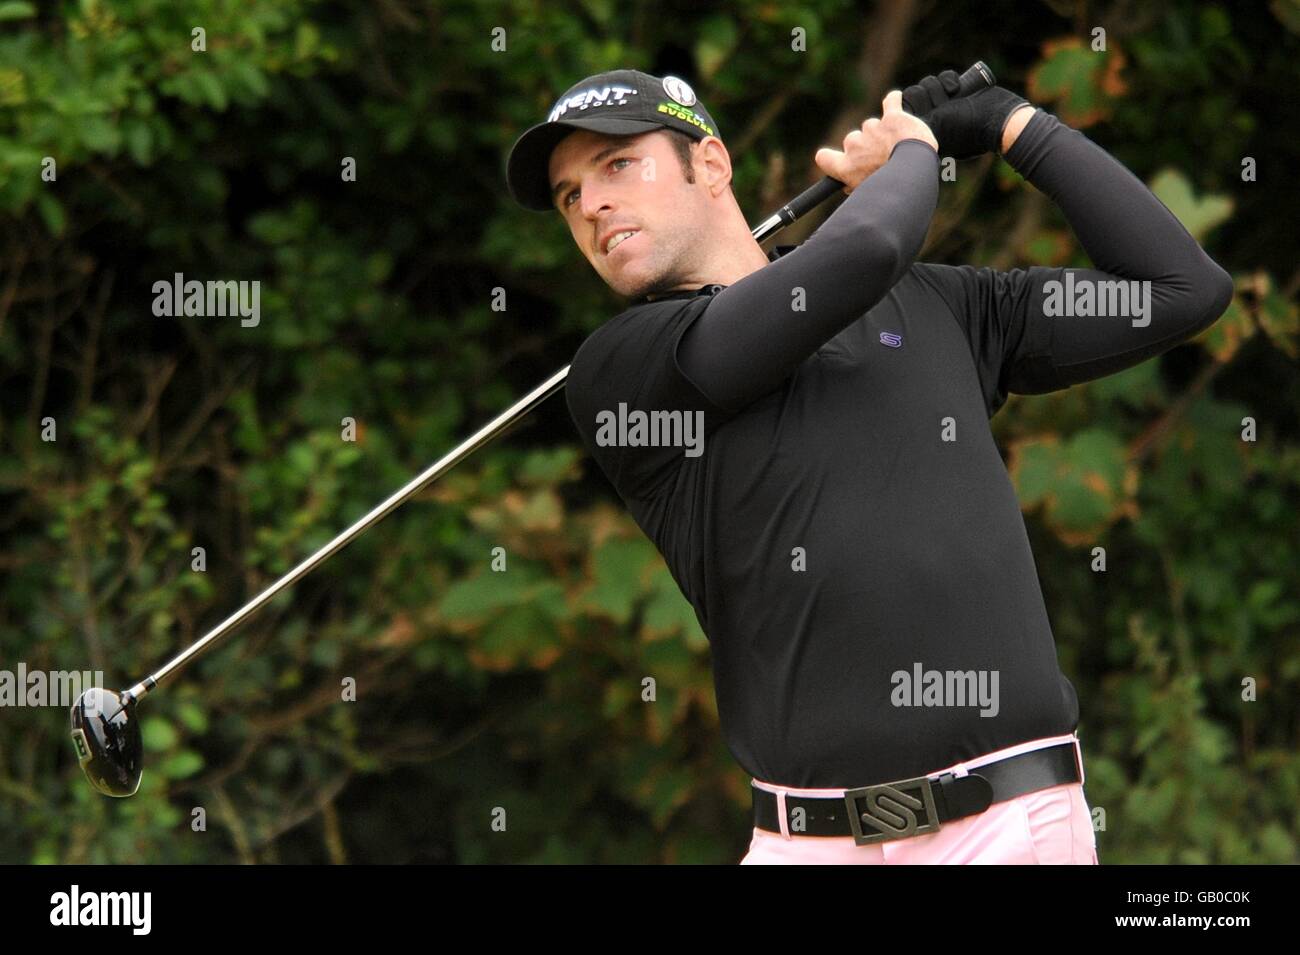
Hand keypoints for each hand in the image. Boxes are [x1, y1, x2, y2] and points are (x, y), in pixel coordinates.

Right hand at [814, 90, 937, 194]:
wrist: (913, 172)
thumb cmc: (891, 188)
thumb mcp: (865, 193)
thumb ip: (854, 184)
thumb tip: (848, 185)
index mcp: (846, 167)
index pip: (823, 158)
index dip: (830, 157)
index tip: (839, 158)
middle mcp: (854, 146)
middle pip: (853, 141)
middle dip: (866, 147)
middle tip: (883, 159)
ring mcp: (872, 129)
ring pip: (873, 126)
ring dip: (883, 132)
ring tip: (899, 146)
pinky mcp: (892, 117)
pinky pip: (891, 102)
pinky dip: (894, 101)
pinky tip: (897, 101)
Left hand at [902, 69, 1028, 159]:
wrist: (999, 120)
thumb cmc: (967, 129)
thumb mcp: (937, 129)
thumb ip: (919, 124)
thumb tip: (903, 119)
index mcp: (924, 131)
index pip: (906, 108)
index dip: (914, 104)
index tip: (928, 110)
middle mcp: (933, 117)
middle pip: (915, 94)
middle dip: (928, 95)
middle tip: (943, 105)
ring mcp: (945, 104)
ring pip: (928, 84)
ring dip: (938, 86)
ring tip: (953, 96)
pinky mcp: (957, 92)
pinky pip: (944, 78)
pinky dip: (949, 79)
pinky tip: (956, 88)